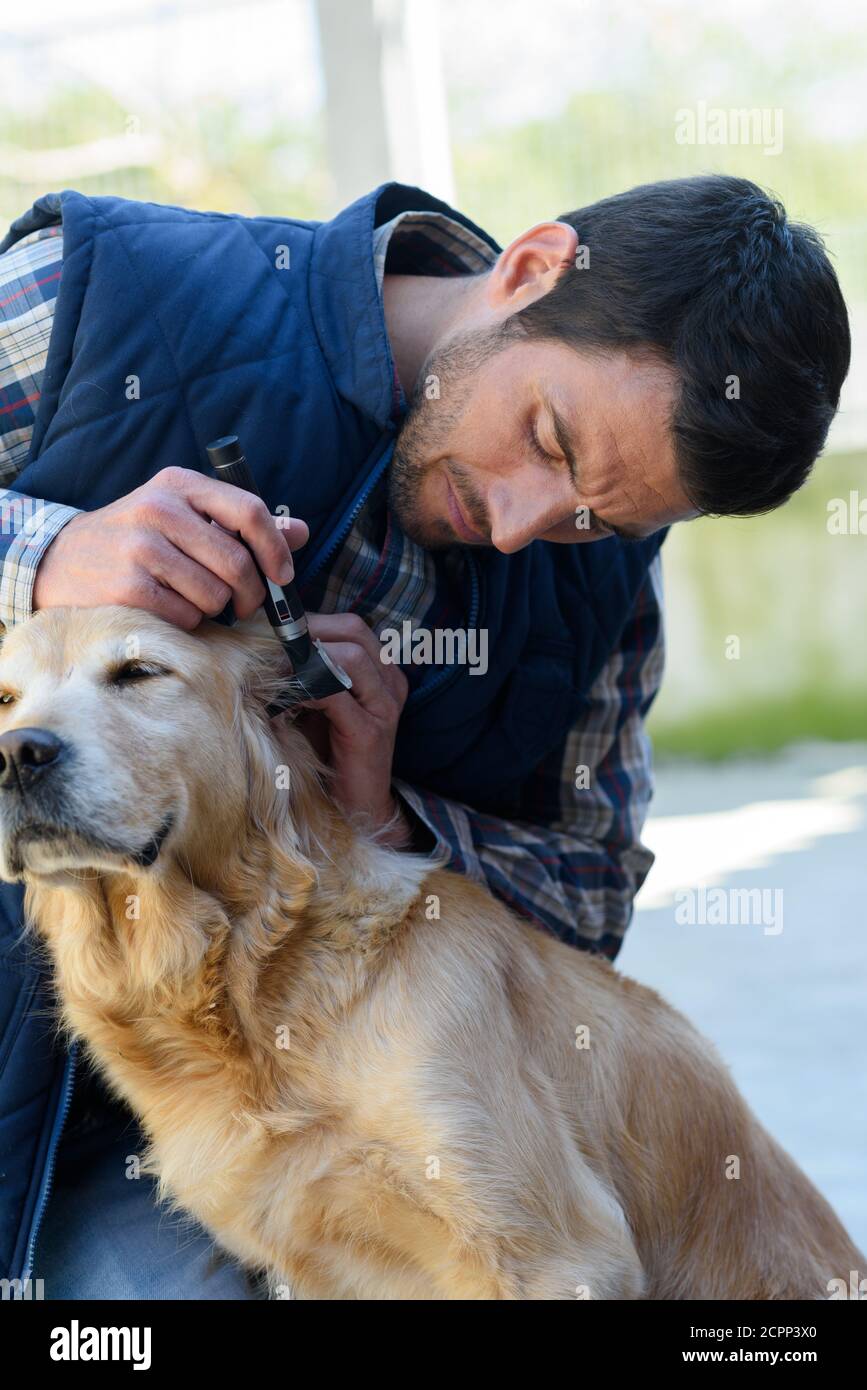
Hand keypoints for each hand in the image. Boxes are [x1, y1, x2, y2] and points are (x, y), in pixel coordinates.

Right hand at [33, 466, 308, 629]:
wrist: (60, 561)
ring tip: (192, 600)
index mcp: (180, 484)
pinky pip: (187, 615)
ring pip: (215, 594)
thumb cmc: (135, 540)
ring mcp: (141, 547)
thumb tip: (300, 532)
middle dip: (250, 594)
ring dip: (214, 609)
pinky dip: (188, 621)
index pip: (249, 511)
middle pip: (237, 562)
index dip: (276, 548)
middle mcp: (160, 508)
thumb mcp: (183, 516)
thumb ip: (240, 523)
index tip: (283, 574)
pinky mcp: (128, 585)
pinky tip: (169, 609)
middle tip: (244, 606)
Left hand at [295, 613, 409, 845]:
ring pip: (349, 655)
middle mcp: (391, 683)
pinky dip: (304, 690)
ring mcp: (384, 707)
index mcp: (383, 672)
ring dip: (304, 661)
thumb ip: (308, 674)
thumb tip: (267, 644)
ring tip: (277, 678)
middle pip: (353, 630)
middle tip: (272, 651)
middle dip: (307, 635)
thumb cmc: (330, 755)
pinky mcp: (369, 732)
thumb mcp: (319, 705)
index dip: (311, 624)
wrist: (355, 809)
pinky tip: (284, 706)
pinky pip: (335, 693)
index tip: (276, 637)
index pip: (350, 626)